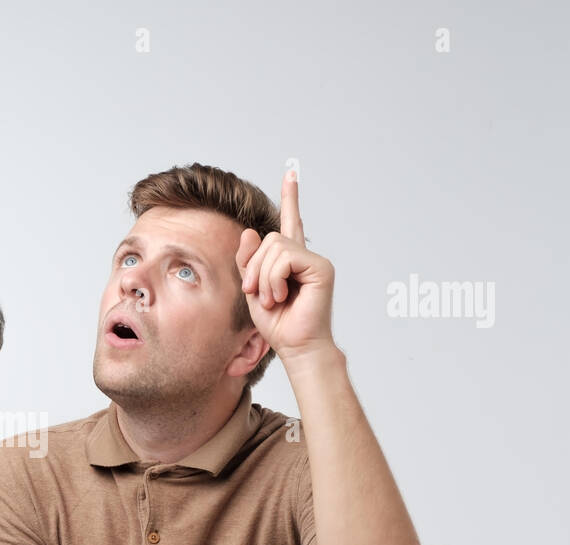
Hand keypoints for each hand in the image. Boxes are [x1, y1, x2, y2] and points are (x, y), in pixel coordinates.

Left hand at [235, 171, 336, 364]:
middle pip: (268, 239)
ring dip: (262, 277)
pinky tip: (281, 296)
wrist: (296, 347)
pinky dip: (273, 279)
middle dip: (253, 268)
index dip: (290, 197)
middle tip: (257, 295)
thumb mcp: (251, 289)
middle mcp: (304, 256)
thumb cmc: (277, 323)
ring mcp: (314, 261)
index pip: (289, 222)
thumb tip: (250, 231)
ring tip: (272, 299)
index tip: (291, 172)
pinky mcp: (321, 267)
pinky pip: (285, 258)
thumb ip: (248, 261)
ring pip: (274, 247)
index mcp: (290, 260)